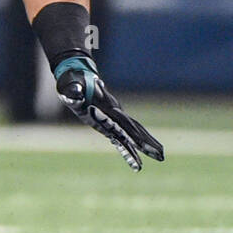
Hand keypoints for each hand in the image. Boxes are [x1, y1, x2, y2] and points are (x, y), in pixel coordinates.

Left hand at [54, 55, 163, 170]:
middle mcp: (115, 111)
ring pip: (135, 130)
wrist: (78, 76)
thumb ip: (75, 90)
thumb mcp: (71, 86)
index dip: (132, 132)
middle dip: (147, 142)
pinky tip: (140, 155)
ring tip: (161, 156)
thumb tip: (79, 89)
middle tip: (161, 155)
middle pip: (135, 128)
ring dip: (148, 143)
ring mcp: (115, 116)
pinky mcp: (112, 119)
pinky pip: (126, 133)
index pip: (123, 122)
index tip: (141, 144)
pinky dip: (134, 144)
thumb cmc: (73, 82)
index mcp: (107, 107)